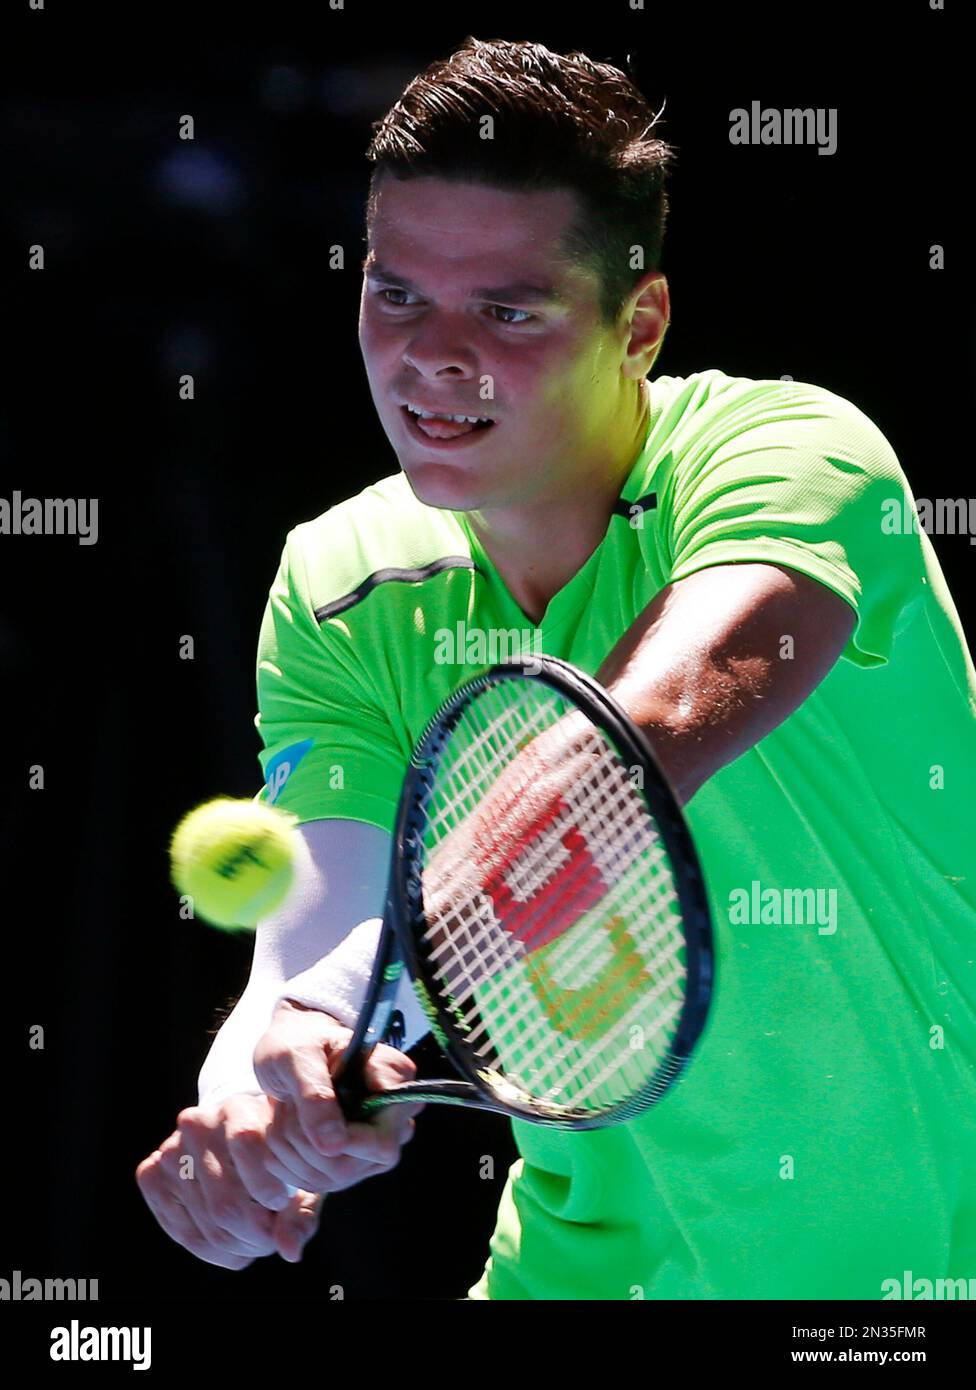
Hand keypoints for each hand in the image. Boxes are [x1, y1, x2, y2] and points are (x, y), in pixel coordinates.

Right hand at [135, 1092, 321, 1268]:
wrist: (237, 1132)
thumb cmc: (275, 1155)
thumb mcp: (297, 1171)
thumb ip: (302, 1212)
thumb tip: (289, 1253)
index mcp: (236, 1107)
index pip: (245, 1144)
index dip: (267, 1188)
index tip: (283, 1202)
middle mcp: (196, 1125)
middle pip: (225, 1205)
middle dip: (257, 1236)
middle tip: (272, 1236)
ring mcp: (169, 1151)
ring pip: (206, 1228)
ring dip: (239, 1248)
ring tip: (257, 1240)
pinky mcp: (150, 1174)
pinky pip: (182, 1234)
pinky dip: (214, 1252)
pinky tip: (233, 1243)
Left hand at [252, 1001, 424, 1194]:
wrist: (292, 1051)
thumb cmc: (301, 1043)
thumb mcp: (300, 1056)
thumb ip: (316, 1095)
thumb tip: (332, 1145)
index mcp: (395, 1083)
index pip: (382, 1139)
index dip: (343, 1140)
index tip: (306, 1118)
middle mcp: (392, 1122)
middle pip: (351, 1163)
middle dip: (305, 1139)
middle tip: (288, 1102)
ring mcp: (371, 1148)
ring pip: (326, 1176)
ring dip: (290, 1146)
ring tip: (285, 1109)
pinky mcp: (347, 1166)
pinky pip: (311, 1182)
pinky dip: (285, 1159)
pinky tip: (283, 1128)